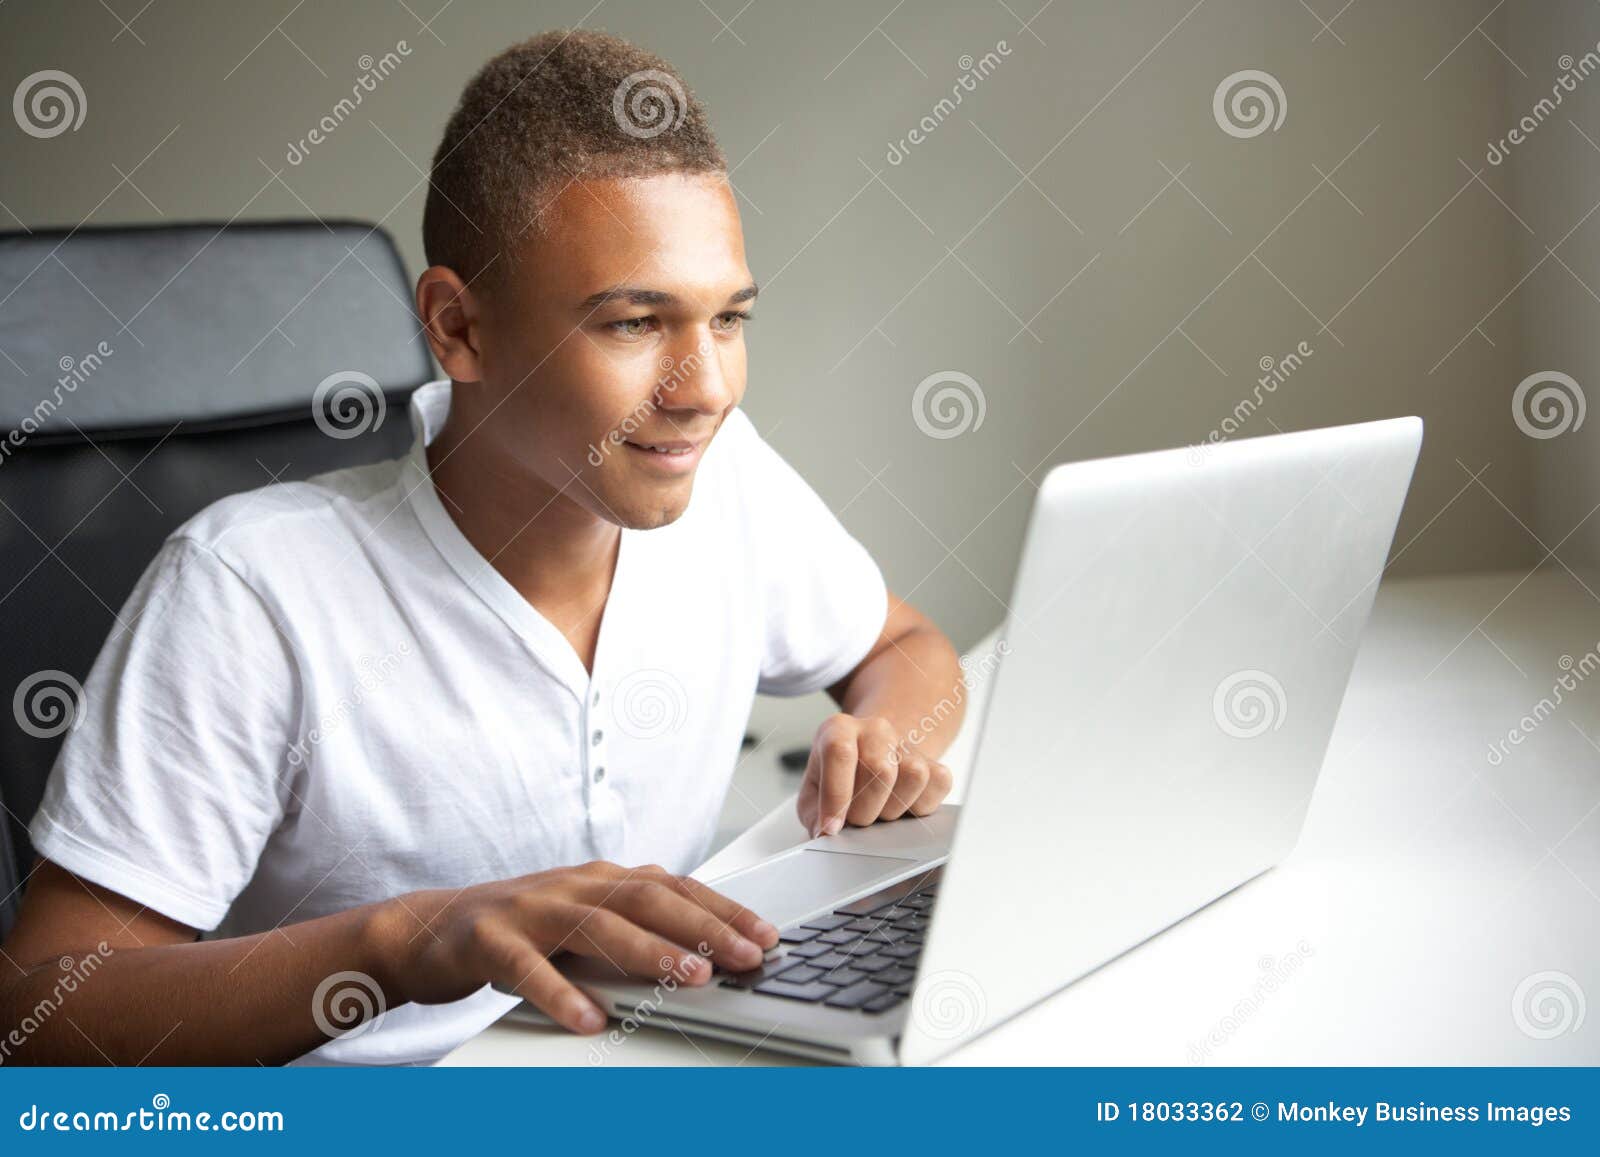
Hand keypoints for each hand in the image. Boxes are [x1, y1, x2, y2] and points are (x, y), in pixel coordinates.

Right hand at [377, 862, 777, 1033]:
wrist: (429, 929)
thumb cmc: (520, 927)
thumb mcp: (582, 919)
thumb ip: (633, 927)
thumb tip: (707, 951)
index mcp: (601, 880)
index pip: (673, 887)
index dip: (722, 908)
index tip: (766, 933)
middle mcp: (573, 887)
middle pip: (648, 899)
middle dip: (704, 926)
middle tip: (746, 955)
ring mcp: (531, 910)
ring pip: (599, 927)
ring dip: (651, 953)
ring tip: (692, 978)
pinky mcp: (491, 942)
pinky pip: (530, 971)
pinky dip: (563, 995)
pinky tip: (591, 1019)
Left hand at [797, 714, 952, 837]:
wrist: (870, 761)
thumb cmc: (839, 778)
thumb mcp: (814, 792)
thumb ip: (813, 813)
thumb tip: (825, 833)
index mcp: (839, 729)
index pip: (840, 753)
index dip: (836, 795)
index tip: (832, 828)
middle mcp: (875, 730)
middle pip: (880, 770)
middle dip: (865, 810)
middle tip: (857, 819)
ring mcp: (908, 744)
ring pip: (914, 775)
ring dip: (894, 808)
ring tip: (879, 811)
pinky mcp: (934, 762)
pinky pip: (939, 784)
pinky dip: (921, 806)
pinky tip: (902, 807)